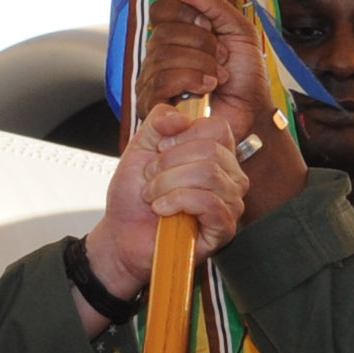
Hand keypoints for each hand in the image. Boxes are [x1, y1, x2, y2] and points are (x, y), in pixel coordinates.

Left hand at [85, 108, 247, 308]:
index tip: (160, 149)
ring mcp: (230, 203)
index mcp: (216, 154)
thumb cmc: (135, 196)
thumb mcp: (141, 147)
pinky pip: (209, 202)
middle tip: (150, 178)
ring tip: (152, 196)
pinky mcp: (224, 228)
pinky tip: (161, 210)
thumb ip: (159, 120)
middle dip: (169, 163)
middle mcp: (229, 177)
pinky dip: (177, 201)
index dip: (183, 134)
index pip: (217, 128)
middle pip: (211, 150)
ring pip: (209, 174)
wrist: (122, 235)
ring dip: (168, 183)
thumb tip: (182, 117)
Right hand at [140, 0, 271, 142]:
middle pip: (163, 32)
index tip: (210, 27)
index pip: (160, 10)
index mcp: (177, 36)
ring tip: (218, 78)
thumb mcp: (239, 31)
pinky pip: (161, 80)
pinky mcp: (153, 105)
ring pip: (163, 56)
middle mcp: (159, 56)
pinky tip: (206, 89)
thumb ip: (212, 5)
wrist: (254, 114)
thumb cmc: (246, 78)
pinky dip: (190, 80)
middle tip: (222, 59)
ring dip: (201, 64)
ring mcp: (152, 80)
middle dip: (202, 44)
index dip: (186, 14)